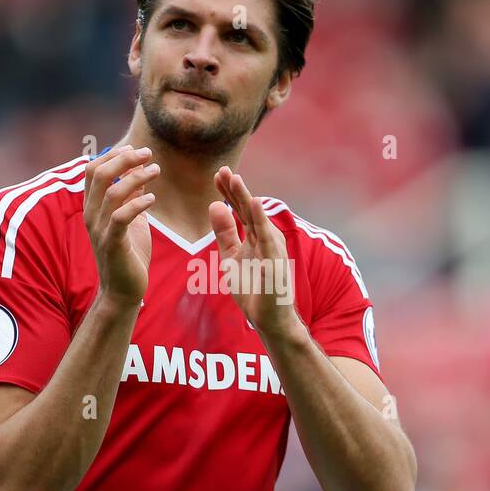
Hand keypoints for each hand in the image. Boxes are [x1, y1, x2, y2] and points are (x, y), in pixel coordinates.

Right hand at [84, 145, 158, 308]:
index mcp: (93, 207)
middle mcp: (91, 215)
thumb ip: (131, 196)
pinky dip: (136, 203)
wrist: (123, 291)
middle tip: (148, 153)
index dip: (113, 154)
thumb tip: (138, 171)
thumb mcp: (131, 220)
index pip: (93, 170)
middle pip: (100, 174)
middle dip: (124, 158)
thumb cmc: (128, 254)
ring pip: (112, 192)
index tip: (135, 148)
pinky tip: (152, 198)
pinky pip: (121, 217)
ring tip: (156, 170)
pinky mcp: (113, 244)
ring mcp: (100, 230)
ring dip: (136, 177)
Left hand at [209, 165, 300, 338]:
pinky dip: (262, 226)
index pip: (240, 210)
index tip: (217, 174)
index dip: (229, 192)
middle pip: (249, 211)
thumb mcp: (231, 257)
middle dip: (237, 192)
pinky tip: (255, 209)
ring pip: (259, 223)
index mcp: (255, 236)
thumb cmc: (254, 288)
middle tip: (224, 171)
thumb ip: (225, 233)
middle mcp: (266, 239)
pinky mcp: (275, 265)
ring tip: (239, 186)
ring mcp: (272, 251)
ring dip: (249, 203)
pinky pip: (268, 243)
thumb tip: (214, 205)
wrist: (269, 319)